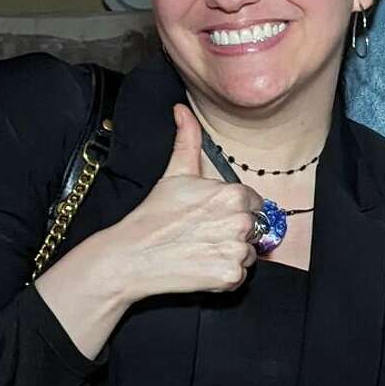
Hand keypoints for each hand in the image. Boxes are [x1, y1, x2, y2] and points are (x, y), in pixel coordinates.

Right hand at [104, 104, 263, 298]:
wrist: (130, 257)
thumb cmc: (153, 215)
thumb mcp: (174, 173)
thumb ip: (188, 139)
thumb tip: (182, 109)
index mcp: (234, 195)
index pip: (253, 202)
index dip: (232, 209)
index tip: (209, 214)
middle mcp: (242, 222)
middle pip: (254, 227)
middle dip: (232, 230)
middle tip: (201, 232)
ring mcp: (237, 251)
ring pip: (249, 251)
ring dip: (230, 252)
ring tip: (199, 248)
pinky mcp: (231, 276)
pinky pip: (241, 275)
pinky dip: (224, 274)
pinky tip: (200, 265)